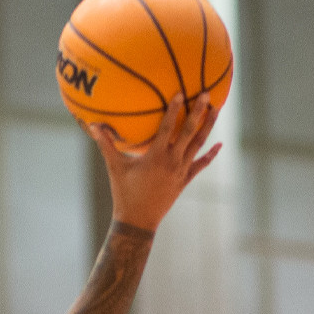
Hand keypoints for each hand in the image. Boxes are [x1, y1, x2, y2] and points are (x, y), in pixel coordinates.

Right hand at [90, 93, 220, 232]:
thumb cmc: (124, 193)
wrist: (138, 221)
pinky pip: (201, 164)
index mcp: (156, 156)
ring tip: (216, 109)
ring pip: (199, 145)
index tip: (180, 93)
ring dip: (208, 126)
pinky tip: (220, 144)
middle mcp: (172, 161)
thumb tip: (93, 125)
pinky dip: (211, 154)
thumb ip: (106, 144)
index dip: (174, 109)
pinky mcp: (185, 180)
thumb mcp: (115, 167)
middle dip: (198, 111)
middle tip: (205, 93)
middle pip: (189, 131)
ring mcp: (181, 171)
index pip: (167, 127)